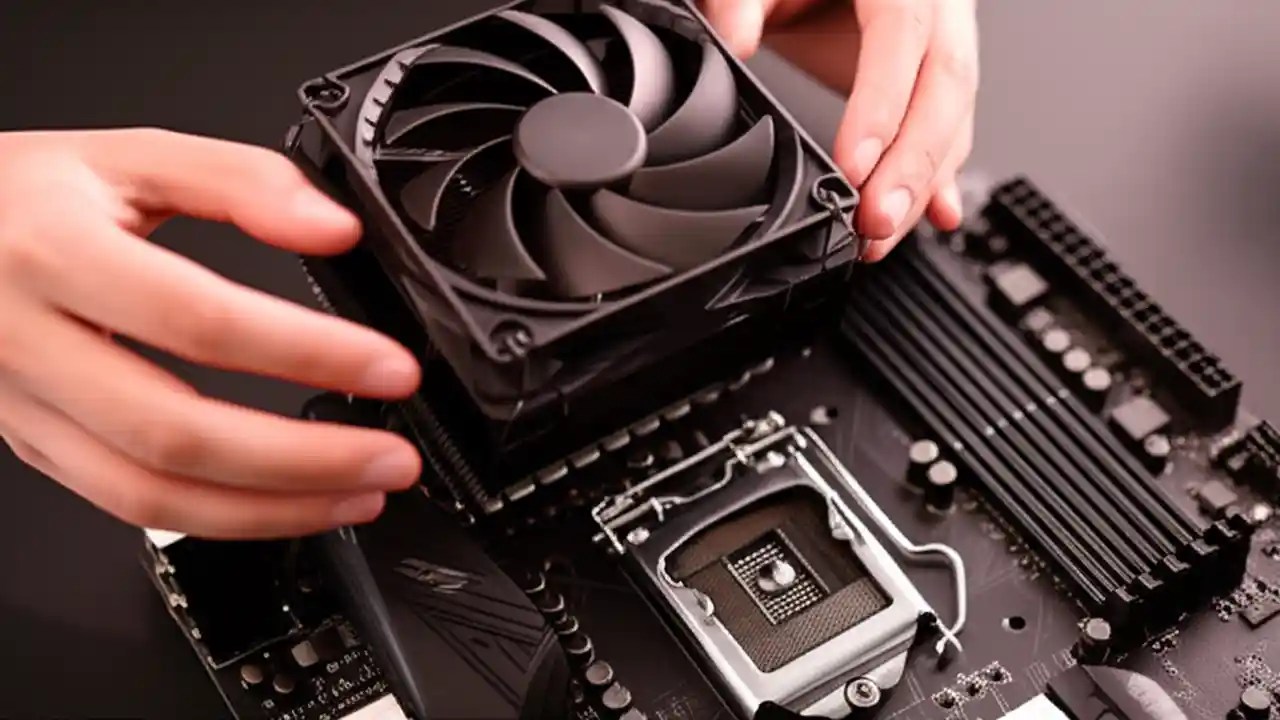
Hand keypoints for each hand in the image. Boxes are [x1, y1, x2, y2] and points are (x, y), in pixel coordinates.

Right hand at [0, 128, 422, 538]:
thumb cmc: (16, 197)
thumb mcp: (125, 155)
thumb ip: (238, 180)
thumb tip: (333, 227)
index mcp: (54, 252)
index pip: (200, 318)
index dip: (307, 352)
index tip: (389, 368)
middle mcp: (28, 342)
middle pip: (177, 432)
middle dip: (303, 460)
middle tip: (390, 459)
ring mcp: (25, 409)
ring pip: (149, 492)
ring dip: (270, 509)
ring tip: (357, 496)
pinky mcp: (34, 448)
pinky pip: (127, 504)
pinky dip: (218, 518)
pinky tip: (284, 505)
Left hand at [702, 0, 978, 260]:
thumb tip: (733, 40)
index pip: (902, 34)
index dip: (882, 104)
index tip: (854, 165)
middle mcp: (940, 1)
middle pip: (946, 84)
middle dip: (913, 164)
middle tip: (876, 222)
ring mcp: (950, 35)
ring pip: (955, 112)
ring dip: (923, 182)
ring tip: (883, 235)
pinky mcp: (940, 70)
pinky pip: (954, 123)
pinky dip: (940, 174)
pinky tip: (935, 214)